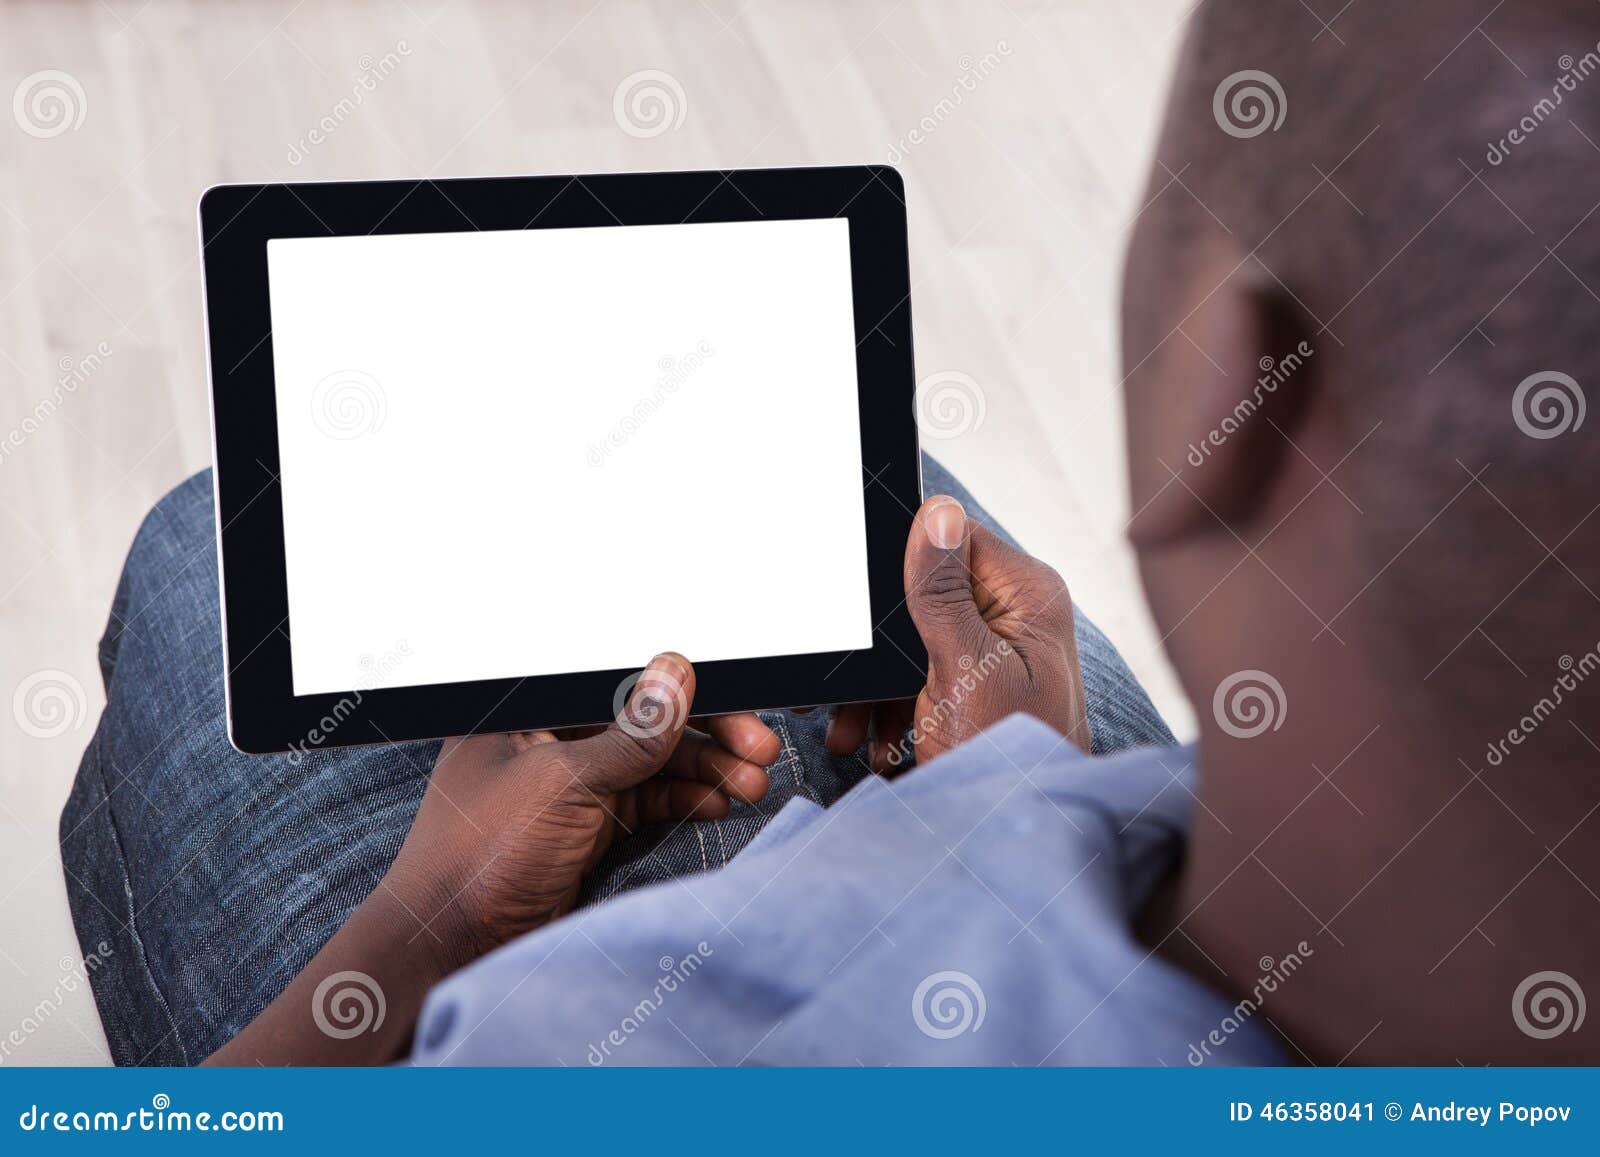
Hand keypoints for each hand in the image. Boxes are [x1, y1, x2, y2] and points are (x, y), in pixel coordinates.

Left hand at [387, 653, 777, 968]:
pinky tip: (718, 802)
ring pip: (653, 762)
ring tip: (751, 784)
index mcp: (529, 709)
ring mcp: (570, 783)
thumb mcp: (561, 783)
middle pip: (645, 721)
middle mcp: (550, 738)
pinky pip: (647, 799)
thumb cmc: (475, 856)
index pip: (621, 683)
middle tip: (758, 750)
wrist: (448, 947)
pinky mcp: (585, 825)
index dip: (684, 691)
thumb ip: (629, 733)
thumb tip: (675, 673)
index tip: (737, 705)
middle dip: (707, 735)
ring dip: (706, 770)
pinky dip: (685, 799)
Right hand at [825, 495, 1090, 768]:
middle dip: (880, 642)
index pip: (952, 540)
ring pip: (912, 641)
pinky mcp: (975, 688)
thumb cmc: (1008, 760)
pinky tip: (874, 742)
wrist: (1014, 840)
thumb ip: (944, 592)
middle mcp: (1015, 616)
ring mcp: (996, 653)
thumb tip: (937, 510)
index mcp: (1026, 596)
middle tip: (844, 688)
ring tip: (850, 729)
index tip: (860, 606)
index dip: (901, 566)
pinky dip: (889, 709)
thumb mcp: (965, 669)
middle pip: (923, 593)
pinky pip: (919, 676)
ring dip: (875, 686)